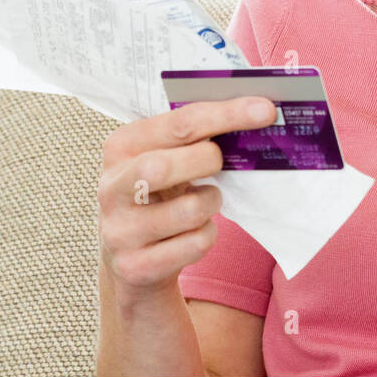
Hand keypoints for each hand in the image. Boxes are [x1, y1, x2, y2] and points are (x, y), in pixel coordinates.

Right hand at [97, 96, 276, 300]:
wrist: (132, 261)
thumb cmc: (160, 197)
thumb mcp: (165, 159)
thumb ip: (196, 136)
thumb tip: (258, 113)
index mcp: (120, 147)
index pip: (178, 124)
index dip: (226, 114)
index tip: (265, 110)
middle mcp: (111, 187)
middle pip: (163, 166)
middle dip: (208, 161)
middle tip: (222, 164)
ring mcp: (119, 230)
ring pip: (188, 210)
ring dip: (211, 203)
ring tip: (205, 202)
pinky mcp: (134, 266)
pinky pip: (194, 244)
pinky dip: (206, 236)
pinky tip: (193, 233)